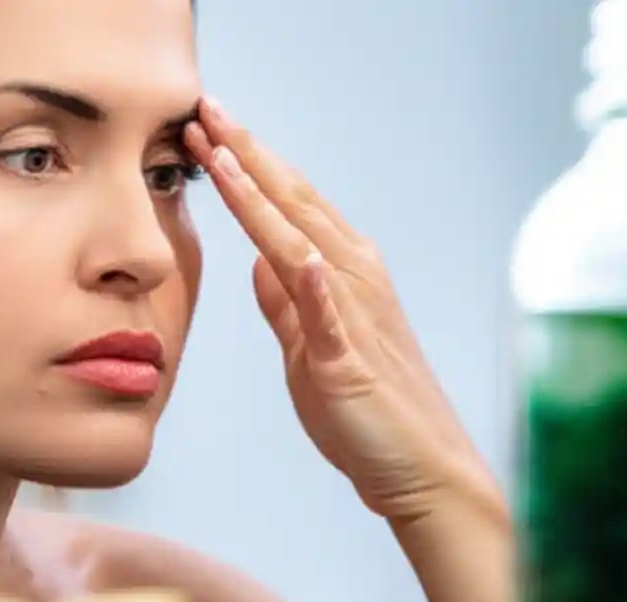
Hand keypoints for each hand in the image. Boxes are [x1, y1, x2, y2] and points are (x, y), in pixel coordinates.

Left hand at [184, 98, 501, 522]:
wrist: (420, 469)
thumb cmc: (366, 410)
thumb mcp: (310, 348)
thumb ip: (286, 304)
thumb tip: (260, 260)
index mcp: (340, 272)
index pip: (285, 204)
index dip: (245, 163)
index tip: (206, 126)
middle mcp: (353, 277)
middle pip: (293, 202)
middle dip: (247, 153)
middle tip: (206, 106)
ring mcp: (355, 314)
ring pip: (301, 241)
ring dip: (262, 196)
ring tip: (225, 153)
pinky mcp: (352, 360)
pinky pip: (331, 315)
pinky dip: (315, 283)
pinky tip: (297, 255)